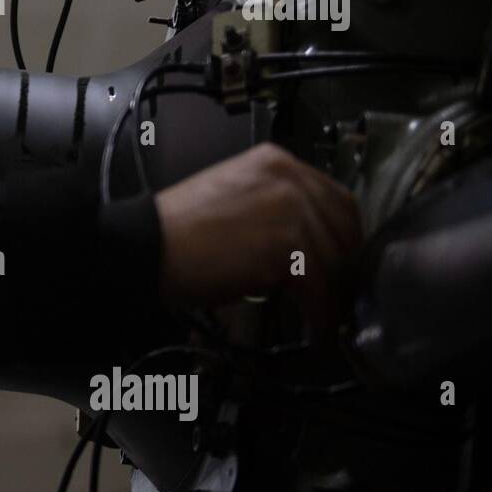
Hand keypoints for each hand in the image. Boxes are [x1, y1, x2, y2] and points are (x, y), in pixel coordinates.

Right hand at [153, 143, 362, 326]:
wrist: (148, 245)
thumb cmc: (177, 230)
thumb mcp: (233, 197)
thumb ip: (273, 207)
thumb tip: (306, 245)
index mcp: (276, 161)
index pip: (336, 199)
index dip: (344, 237)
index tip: (342, 262)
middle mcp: (289, 178)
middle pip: (343, 229)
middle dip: (344, 268)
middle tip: (338, 296)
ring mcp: (291, 209)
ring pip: (335, 262)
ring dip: (333, 296)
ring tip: (325, 319)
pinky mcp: (286, 246)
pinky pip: (319, 288)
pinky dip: (320, 314)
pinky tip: (315, 330)